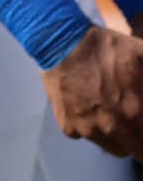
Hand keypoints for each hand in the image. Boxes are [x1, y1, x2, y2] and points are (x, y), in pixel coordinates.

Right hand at [43, 25, 142, 155]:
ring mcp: (89, 129)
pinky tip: (91, 106)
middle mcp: (113, 125)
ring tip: (116, 114)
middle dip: (141, 140)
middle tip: (137, 123)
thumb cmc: (104, 47)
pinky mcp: (70, 127)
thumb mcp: (142, 52)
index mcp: (136, 110)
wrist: (59, 41)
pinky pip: (89, 137)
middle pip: (138, 152)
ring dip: (121, 138)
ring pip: (117, 149)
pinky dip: (93, 128)